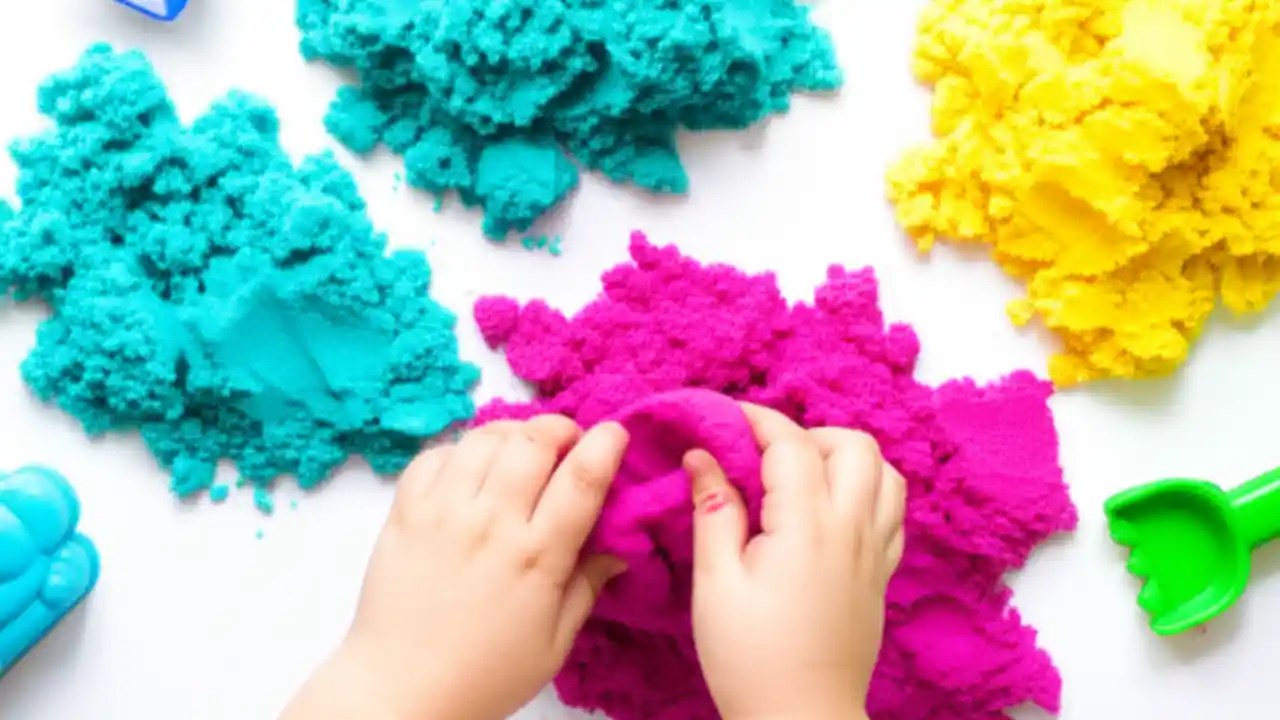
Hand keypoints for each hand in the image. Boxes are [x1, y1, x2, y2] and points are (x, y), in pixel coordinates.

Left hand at [281, 416, 630, 719]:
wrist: (400, 690)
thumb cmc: (485, 674)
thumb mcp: (554, 642)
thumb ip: (587, 586)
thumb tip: (620, 545)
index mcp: (537, 557)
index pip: (581, 478)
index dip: (605, 444)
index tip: (614, 435)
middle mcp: (491, 523)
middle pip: (533, 440)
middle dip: (559, 428)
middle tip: (566, 443)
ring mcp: (443, 512)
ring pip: (485, 438)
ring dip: (512, 433)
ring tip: (520, 451)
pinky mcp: (405, 512)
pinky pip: (436, 455)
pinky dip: (460, 451)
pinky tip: (470, 471)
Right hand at [684, 403, 905, 719]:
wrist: (802, 719)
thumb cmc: (749, 658)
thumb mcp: (716, 583)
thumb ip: (714, 511)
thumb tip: (703, 456)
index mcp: (807, 528)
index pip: (792, 445)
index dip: (757, 421)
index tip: (724, 420)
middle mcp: (852, 530)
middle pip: (854, 445)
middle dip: (808, 434)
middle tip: (766, 457)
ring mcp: (876, 552)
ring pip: (885, 472)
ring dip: (845, 459)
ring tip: (802, 479)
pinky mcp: (883, 575)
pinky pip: (893, 511)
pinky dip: (867, 491)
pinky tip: (830, 510)